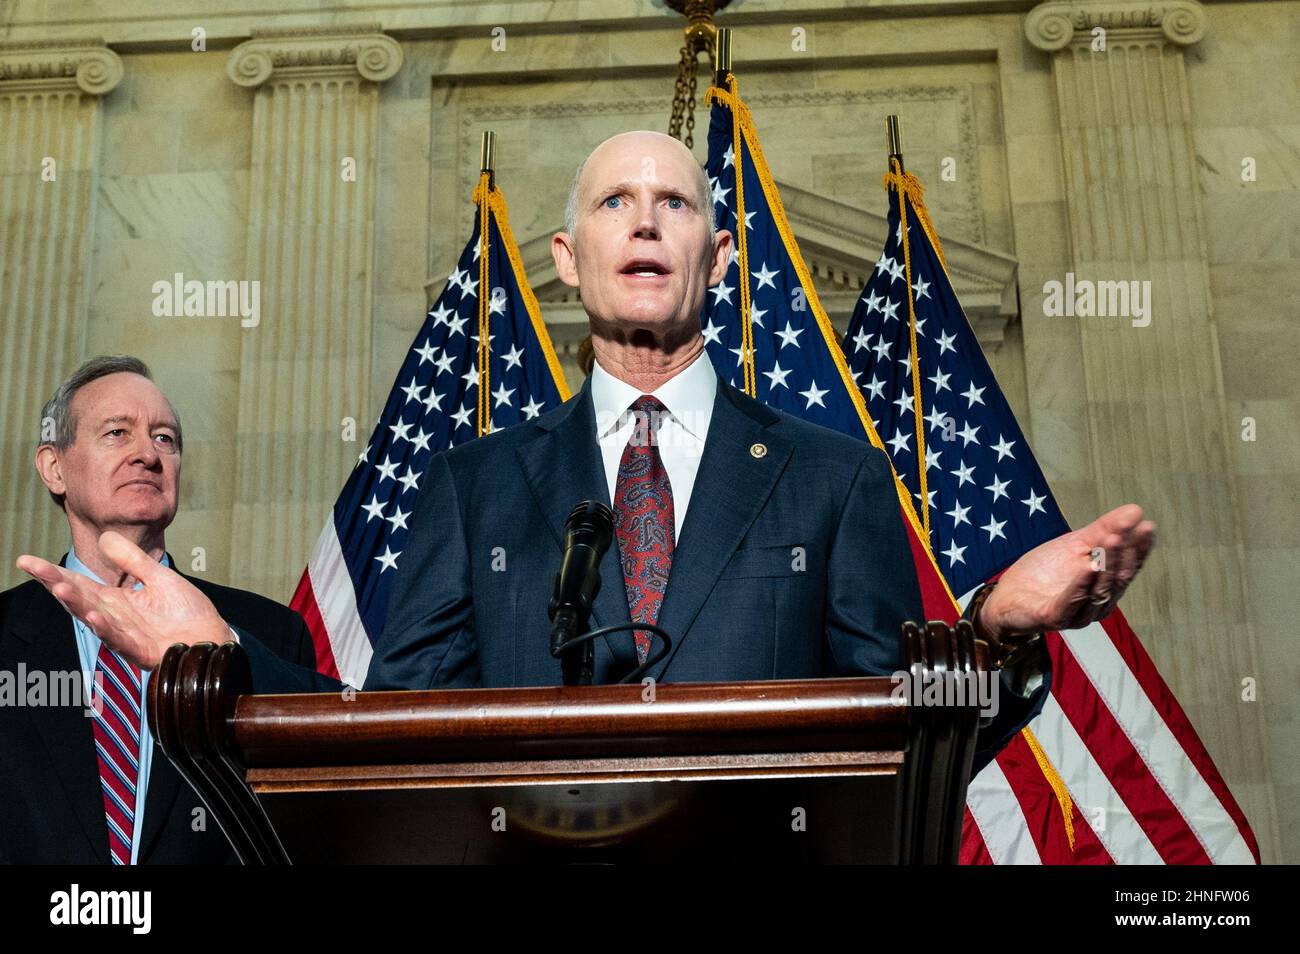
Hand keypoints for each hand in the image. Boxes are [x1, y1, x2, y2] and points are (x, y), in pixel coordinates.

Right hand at [16, 530, 231, 669]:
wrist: (213, 639)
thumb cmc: (188, 614)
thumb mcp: (160, 578)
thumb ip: (133, 561)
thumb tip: (106, 537)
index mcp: (117, 601)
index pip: (79, 584)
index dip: (54, 573)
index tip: (26, 560)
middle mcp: (115, 618)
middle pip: (79, 598)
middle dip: (55, 582)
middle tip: (31, 566)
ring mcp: (126, 635)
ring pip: (94, 618)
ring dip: (76, 604)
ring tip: (58, 587)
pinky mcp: (142, 650)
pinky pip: (120, 639)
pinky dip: (106, 628)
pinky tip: (93, 616)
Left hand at [979, 504, 1155, 637]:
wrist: (1007, 596)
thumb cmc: (1044, 573)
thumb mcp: (1074, 545)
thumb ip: (1103, 530)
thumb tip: (1134, 511)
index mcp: (1106, 586)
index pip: (1128, 567)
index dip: (1139, 548)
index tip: (1147, 526)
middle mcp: (1097, 603)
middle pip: (1116, 578)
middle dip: (1123, 554)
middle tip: (1126, 531)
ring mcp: (1078, 613)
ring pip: (1098, 590)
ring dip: (1105, 564)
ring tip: (1111, 540)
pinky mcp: (1055, 618)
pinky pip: (1071, 602)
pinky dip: (1080, 584)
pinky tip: (1087, 566)